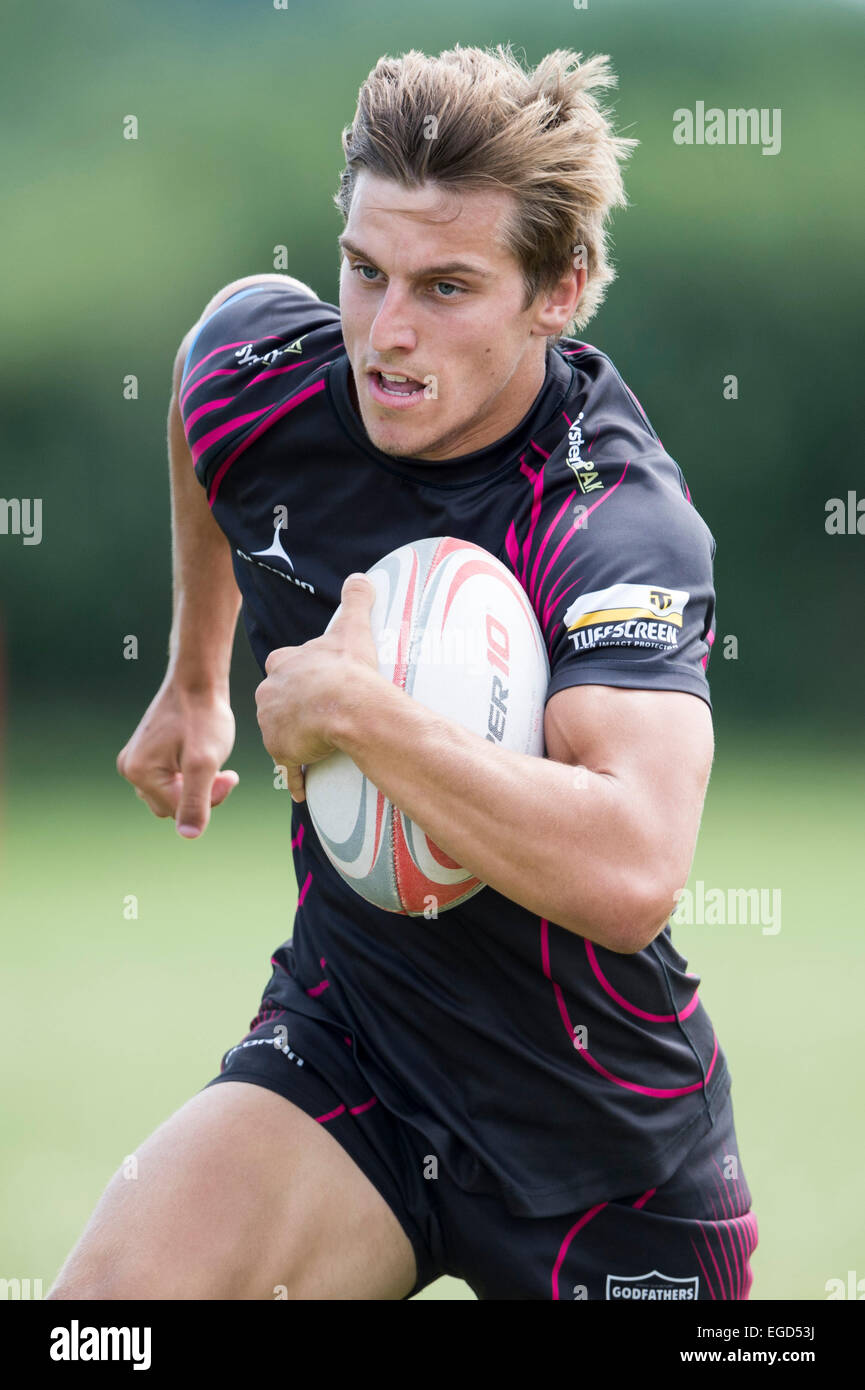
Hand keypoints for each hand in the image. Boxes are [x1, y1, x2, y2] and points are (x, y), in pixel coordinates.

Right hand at [116, 680, 238, 837]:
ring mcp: (136, 760)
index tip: (230, 775)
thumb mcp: (205, 762)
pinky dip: (190, 773)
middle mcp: (129, 769)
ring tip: (214, 760)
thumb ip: (197, 800)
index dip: (209, 799)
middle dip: (202, 792)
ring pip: (173, 793)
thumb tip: (188, 835)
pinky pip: (170, 779)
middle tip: (224, 770)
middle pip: (172, 804)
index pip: (177, 810)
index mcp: (138, 773)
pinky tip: (203, 755)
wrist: (198, 681)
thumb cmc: (204, 717)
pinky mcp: (147, 753)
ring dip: (198, 784)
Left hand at [255, 573, 380, 801]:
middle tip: (321, 715)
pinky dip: (296, 778)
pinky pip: (289, 769)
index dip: (298, 675)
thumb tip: (361, 576)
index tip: (314, 681)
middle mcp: (270, 693)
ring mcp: (274, 726)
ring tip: (321, 745)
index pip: (282, 666)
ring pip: (282, 735)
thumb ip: (356, 600)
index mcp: (283, 663)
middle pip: (277, 703)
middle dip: (293, 709)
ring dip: (297, 741)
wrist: (346, 705)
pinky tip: (304, 787)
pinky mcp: (282, 753)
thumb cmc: (348, 668)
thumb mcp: (352, 628)